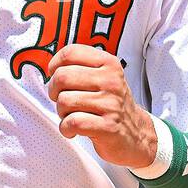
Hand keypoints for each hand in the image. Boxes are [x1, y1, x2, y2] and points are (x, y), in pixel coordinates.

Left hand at [45, 43, 156, 169]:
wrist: (136, 134)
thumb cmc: (109, 104)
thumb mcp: (103, 77)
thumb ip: (80, 67)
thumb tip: (50, 67)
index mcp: (108, 64)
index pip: (70, 53)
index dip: (55, 66)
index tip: (57, 78)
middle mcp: (111, 81)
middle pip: (62, 77)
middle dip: (54, 92)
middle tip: (64, 101)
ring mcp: (111, 104)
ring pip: (64, 101)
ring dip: (62, 113)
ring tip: (73, 116)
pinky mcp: (108, 127)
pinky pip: (72, 122)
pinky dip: (66, 129)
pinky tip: (74, 131)